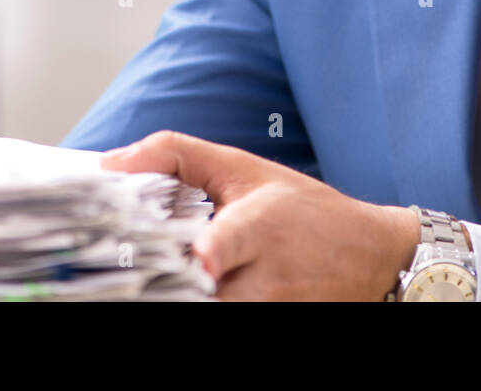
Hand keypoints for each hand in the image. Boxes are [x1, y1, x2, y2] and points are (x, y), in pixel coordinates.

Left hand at [100, 130, 419, 299]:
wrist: (370, 257)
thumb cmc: (302, 209)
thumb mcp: (243, 169)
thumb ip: (175, 156)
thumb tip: (110, 162)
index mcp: (257, 226)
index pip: (222, 248)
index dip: (206, 254)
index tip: (197, 255)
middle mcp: (264, 277)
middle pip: (196, 289)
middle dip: (169, 276)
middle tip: (143, 259)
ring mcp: (269, 309)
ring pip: (206, 308)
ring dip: (185, 293)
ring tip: (177, 271)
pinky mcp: (272, 325)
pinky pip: (221, 318)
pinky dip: (206, 301)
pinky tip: (200, 285)